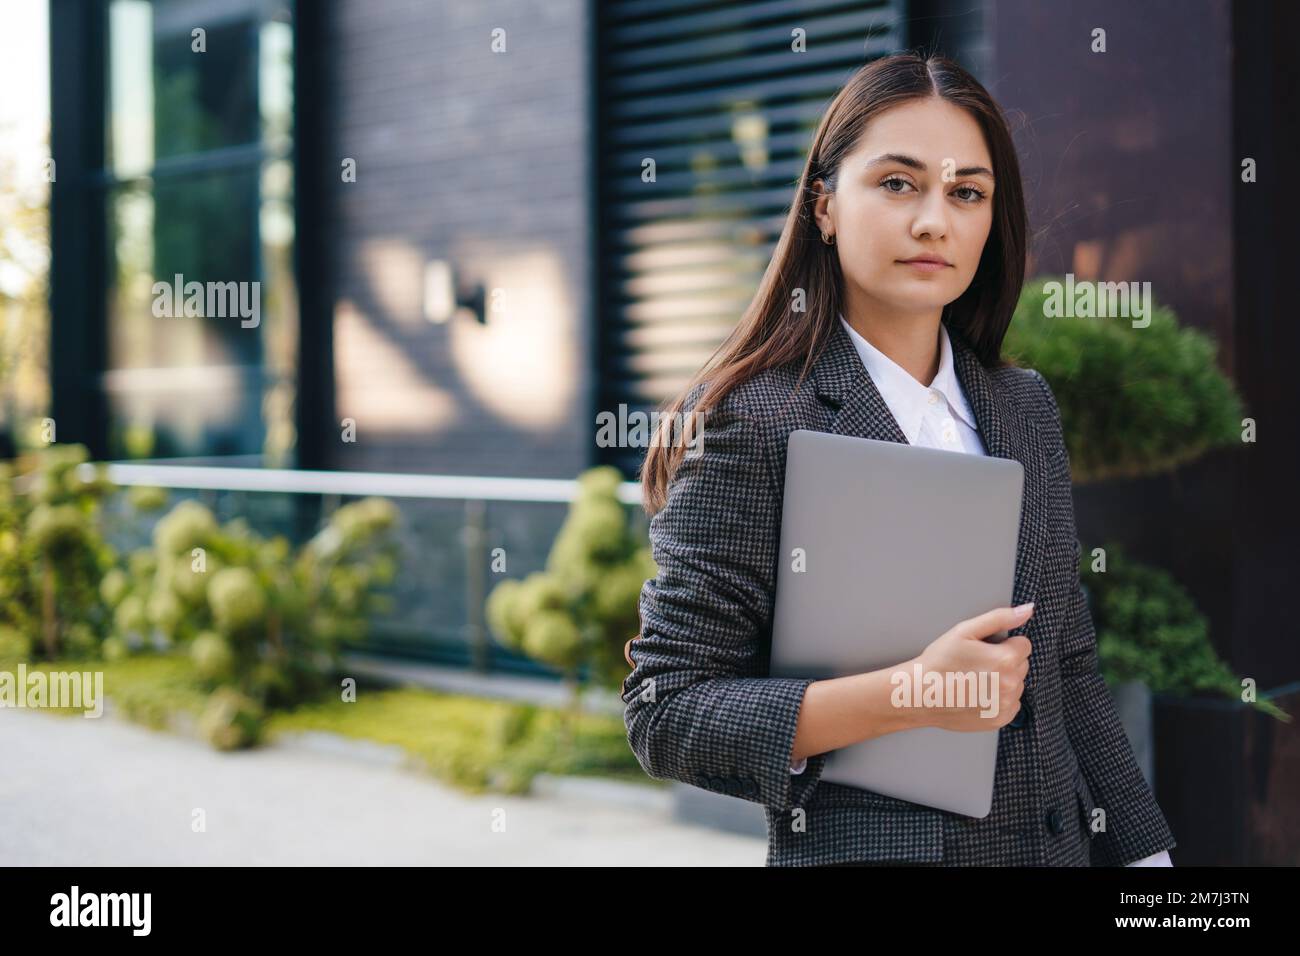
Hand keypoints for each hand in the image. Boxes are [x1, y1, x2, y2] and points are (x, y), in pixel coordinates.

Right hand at [905, 603, 1033, 731]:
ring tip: (975, 680)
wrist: (920, 694)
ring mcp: (1006, 705)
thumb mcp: (964, 631)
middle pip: (1021, 665)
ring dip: (1003, 681)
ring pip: (1016, 684)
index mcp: (1005, 659)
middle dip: (1005, 661)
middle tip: (977, 664)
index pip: (1024, 645)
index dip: (1004, 643)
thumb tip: (1027, 610)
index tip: (984, 649)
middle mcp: (1010, 684)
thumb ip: (999, 618)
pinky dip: (999, 699)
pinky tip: (978, 695)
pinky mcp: (1000, 720)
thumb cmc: (939, 662)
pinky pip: (1011, 704)